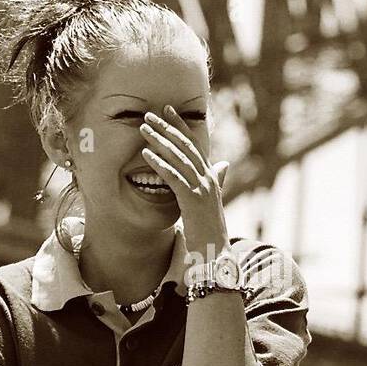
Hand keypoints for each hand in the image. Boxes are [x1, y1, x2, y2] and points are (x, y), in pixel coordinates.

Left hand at [138, 106, 229, 253]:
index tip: (168, 111)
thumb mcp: (211, 201)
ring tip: (143, 130)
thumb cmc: (209, 231)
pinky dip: (160, 164)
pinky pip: (174, 178)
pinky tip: (146, 155)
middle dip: (167, 128)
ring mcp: (202, 189)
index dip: (181, 126)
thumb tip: (223, 165)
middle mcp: (209, 178)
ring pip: (179, 158)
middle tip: (150, 115)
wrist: (216, 254)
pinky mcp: (193, 200)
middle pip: (186, 146)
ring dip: (159, 141)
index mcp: (211, 177)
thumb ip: (216, 181)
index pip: (195, 145)